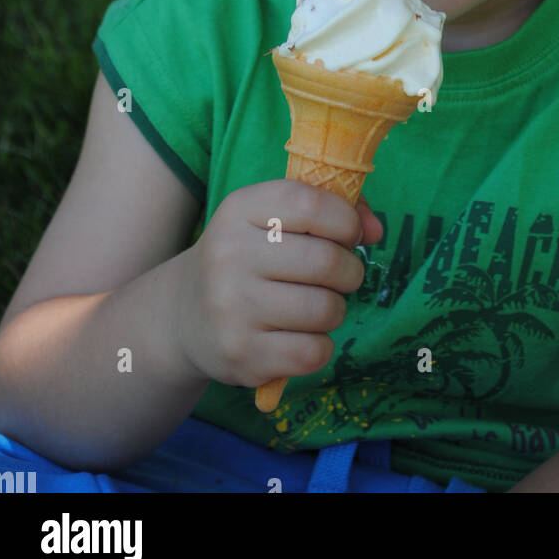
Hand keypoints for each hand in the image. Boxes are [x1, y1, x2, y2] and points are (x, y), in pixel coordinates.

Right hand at [172, 181, 381, 388]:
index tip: (349, 234)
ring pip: (325, 310)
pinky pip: (314, 352)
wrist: (183, 315)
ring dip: (335, 309)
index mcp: (239, 210)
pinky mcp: (241, 355)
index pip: (312, 203)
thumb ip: (332, 210)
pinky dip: (320, 346)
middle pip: (326, 261)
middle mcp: (229, 255)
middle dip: (350, 271)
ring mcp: (231, 308)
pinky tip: (300, 336)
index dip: (345, 220)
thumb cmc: (249, 257)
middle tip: (340, 277)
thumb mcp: (274, 218)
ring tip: (317, 306)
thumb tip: (375, 230)